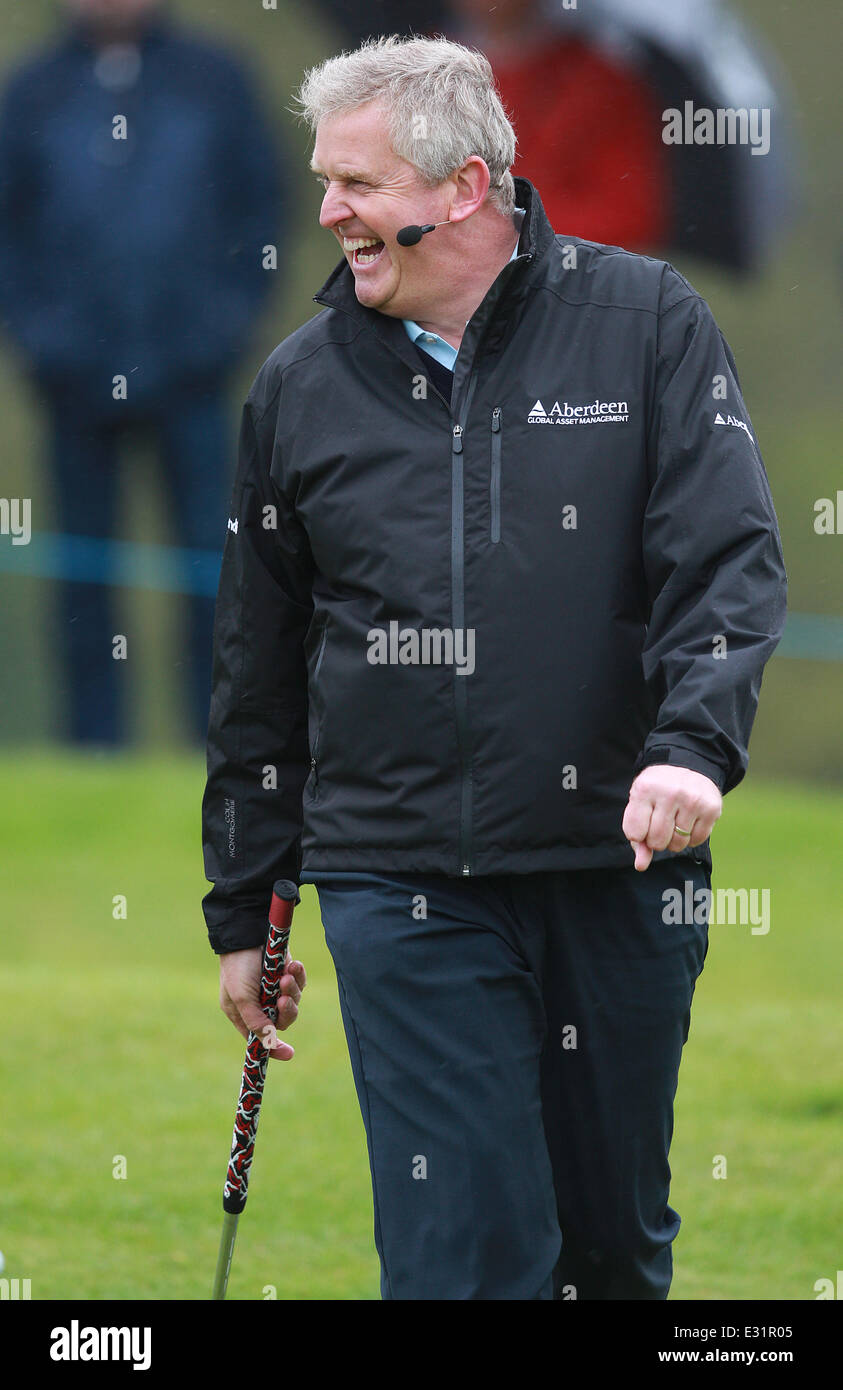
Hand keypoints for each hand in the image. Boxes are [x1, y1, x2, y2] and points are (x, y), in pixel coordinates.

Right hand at [219, 945, 306, 1059]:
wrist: (248, 932)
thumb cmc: (239, 966)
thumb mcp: (241, 997)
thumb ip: (255, 1021)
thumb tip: (269, 1042)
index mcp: (243, 1013)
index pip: (260, 1038)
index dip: (274, 1048)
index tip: (289, 1054)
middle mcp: (259, 1004)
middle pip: (282, 1021)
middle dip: (286, 1011)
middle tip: (283, 999)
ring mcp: (273, 989)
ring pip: (293, 1001)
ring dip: (292, 989)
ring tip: (285, 974)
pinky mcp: (285, 973)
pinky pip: (299, 983)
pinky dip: (298, 976)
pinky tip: (292, 965)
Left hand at [622, 764, 721, 871]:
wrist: (687, 764)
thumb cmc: (657, 790)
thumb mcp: (639, 804)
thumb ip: (637, 837)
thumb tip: (641, 866)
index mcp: (645, 789)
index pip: (635, 833)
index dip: (638, 835)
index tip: (643, 823)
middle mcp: (670, 793)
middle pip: (657, 841)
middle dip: (656, 841)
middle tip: (659, 825)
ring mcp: (693, 800)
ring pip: (678, 844)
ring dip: (674, 841)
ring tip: (674, 823)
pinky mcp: (711, 808)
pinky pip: (697, 840)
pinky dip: (690, 838)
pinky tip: (689, 822)